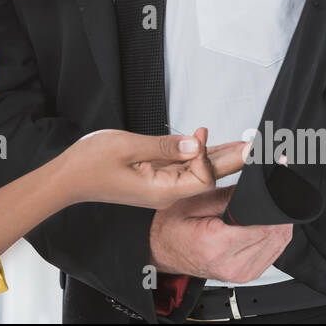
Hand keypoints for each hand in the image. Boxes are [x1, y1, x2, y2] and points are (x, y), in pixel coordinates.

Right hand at [64, 127, 247, 209]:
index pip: (201, 177)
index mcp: (160, 191)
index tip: (203, 133)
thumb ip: (165, 146)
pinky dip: (197, 153)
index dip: (208, 155)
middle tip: (258, 146)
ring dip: (218, 155)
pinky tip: (208, 142)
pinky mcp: (153, 178)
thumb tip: (197, 143)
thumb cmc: (89, 164)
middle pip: (207, 176)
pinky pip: (182, 167)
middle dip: (233, 160)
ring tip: (243, 143)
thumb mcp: (127, 147)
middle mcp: (164, 192)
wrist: (67, 177)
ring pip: (197, 170)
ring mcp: (159, 186)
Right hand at [149, 187, 293, 281]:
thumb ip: (226, 194)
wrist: (161, 251)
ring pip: (279, 242)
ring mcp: (242, 273)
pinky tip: (261, 223)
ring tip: (262, 207)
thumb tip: (255, 185)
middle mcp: (231, 264)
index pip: (262, 225)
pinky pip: (274, 252)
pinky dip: (273, 235)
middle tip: (269, 192)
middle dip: (275, 211)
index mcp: (216, 245)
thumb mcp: (192, 200)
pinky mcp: (248, 274)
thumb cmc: (170, 227)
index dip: (271, 204)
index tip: (271, 188)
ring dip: (276, 223)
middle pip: (275, 233)